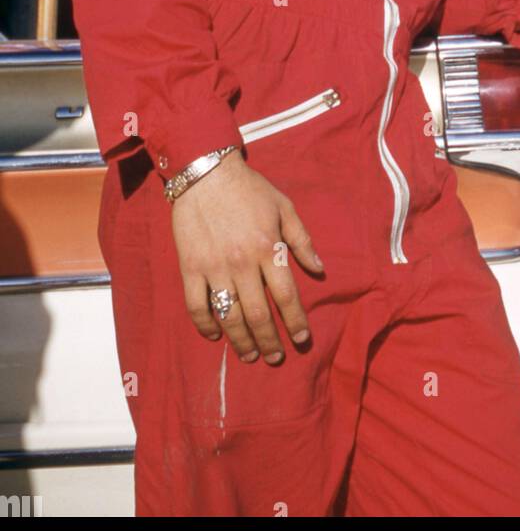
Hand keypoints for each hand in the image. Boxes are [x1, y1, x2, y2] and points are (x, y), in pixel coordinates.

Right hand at [171, 150, 323, 364]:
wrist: (206, 173)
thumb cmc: (250, 189)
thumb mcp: (284, 207)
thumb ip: (302, 240)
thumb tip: (319, 269)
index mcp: (268, 248)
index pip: (286, 296)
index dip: (295, 321)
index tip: (302, 339)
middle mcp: (242, 263)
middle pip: (258, 314)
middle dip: (270, 341)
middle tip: (276, 357)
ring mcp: (214, 267)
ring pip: (229, 316)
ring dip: (241, 341)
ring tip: (250, 356)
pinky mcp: (190, 268)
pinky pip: (197, 305)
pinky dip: (205, 325)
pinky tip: (214, 336)